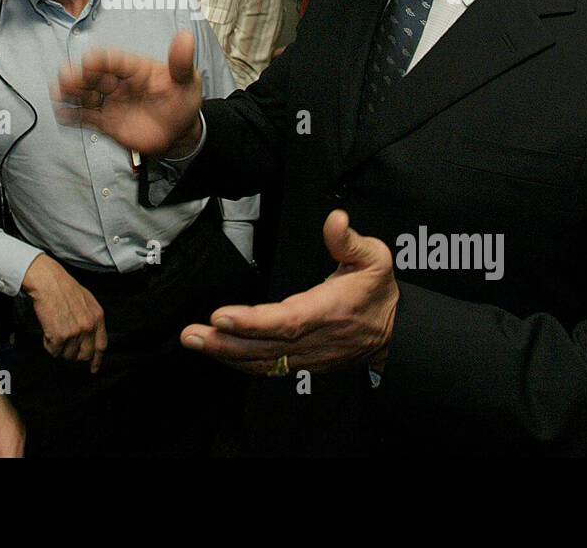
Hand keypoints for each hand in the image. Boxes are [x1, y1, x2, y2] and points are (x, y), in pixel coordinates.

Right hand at [21, 255, 107, 372]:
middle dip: (74, 355)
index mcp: (97, 317)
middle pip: (84, 355)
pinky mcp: (60, 336)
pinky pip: (54, 351)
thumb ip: (91, 319)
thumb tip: (89, 337)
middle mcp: (89, 327)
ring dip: (60, 348)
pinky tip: (48, 331)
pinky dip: (49, 344)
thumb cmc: (64, 288)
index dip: (97, 360)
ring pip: (68, 355)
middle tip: (66, 347)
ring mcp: (75, 332)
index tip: (93, 369)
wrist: (48, 282)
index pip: (101, 346)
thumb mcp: (87, 301)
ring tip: (55, 331)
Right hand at [53, 31, 202, 156]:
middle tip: (66, 77)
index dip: (101, 61)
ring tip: (59, 93)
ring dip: (73, 93)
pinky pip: (87, 117)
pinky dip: (74, 115)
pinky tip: (62, 113)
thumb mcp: (187, 82)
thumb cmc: (183, 102)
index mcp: (136, 69)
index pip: (115, 61)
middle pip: (96, 77)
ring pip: (88, 95)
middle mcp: (119, 83)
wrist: (180, 133)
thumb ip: (181, 63)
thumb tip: (186, 36)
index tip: (88, 61)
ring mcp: (111, 102)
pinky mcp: (106, 122)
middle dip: (80, 77)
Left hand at [181, 210, 398, 374]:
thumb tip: (335, 219)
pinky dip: (240, 362)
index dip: (253, 322)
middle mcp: (315, 338)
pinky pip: (268, 368)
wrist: (395, 334)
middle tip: (191, 334)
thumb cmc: (378, 292)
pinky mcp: (303, 365)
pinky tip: (218, 352)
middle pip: (265, 346)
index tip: (221, 315)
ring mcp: (308, 357)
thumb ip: (349, 240)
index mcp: (329, 310)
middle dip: (225, 342)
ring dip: (225, 353)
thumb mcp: (375, 258)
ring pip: (262, 361)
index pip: (287, 320)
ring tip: (194, 341)